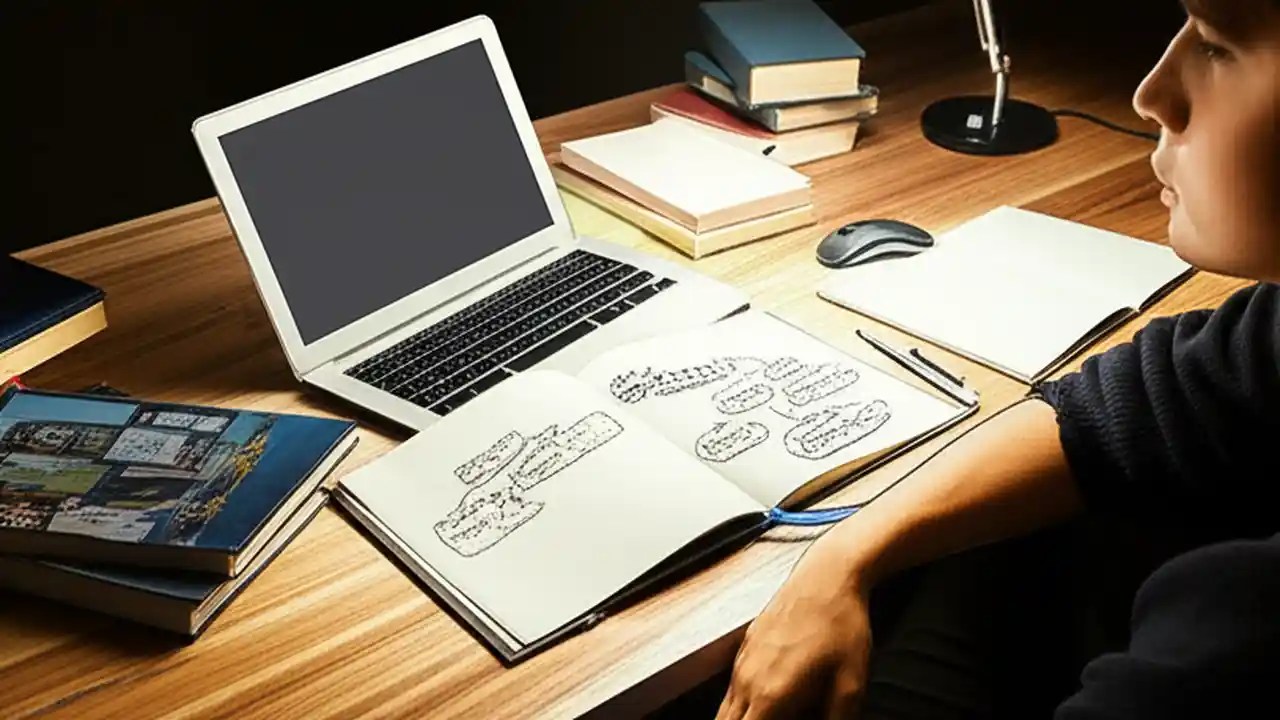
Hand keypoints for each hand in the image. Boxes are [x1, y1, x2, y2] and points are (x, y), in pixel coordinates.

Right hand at [716, 541, 872, 719]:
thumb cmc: (841, 628)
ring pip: (724, 712)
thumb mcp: (850, 686)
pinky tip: (766, 706)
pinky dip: (740, 709)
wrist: (827, 576)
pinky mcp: (745, 649)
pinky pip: (731, 691)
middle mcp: (747, 681)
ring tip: (772, 715)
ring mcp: (742, 663)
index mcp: (770, 696)